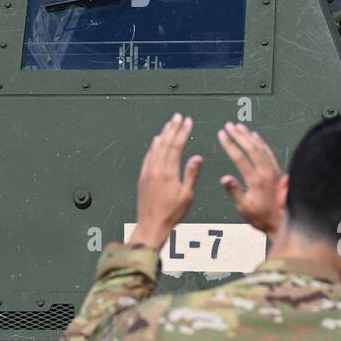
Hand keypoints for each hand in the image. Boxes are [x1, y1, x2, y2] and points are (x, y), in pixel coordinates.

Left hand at [129, 114, 202, 249]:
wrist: (151, 224)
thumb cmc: (172, 213)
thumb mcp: (187, 196)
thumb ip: (191, 175)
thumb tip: (197, 157)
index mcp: (168, 172)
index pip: (176, 146)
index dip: (183, 132)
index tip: (188, 122)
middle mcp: (156, 169)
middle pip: (165, 143)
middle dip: (173, 128)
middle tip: (179, 117)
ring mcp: (148, 171)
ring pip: (155, 147)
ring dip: (163, 134)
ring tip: (170, 124)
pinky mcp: (143, 176)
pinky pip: (148, 155)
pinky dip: (153, 145)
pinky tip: (157, 141)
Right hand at [217, 122, 286, 238]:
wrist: (282, 222)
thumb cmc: (261, 217)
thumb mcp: (244, 208)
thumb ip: (234, 191)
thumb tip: (224, 178)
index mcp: (255, 180)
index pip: (239, 157)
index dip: (229, 144)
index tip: (221, 134)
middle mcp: (266, 172)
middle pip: (251, 148)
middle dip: (238, 135)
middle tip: (228, 125)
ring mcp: (274, 171)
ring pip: (261, 148)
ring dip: (249, 136)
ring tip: (238, 126)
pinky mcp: (278, 171)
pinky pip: (270, 152)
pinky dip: (262, 142)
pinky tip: (255, 135)